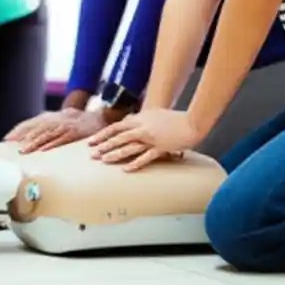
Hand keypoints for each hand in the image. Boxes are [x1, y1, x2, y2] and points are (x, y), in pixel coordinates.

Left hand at [6, 108, 107, 152]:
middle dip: (23, 137)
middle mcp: (56, 119)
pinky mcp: (75, 132)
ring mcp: (65, 125)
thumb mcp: (59, 122)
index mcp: (50, 117)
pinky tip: (44, 150)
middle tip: (12, 147)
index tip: (6, 139)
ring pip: (47, 133)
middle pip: (36, 128)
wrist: (99, 118)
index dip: (18, 130)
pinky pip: (62, 138)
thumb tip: (27, 140)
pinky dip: (52, 144)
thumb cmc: (76, 123)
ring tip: (24, 150)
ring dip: (34, 142)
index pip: (30, 123)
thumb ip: (45, 128)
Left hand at [86, 108, 201, 171]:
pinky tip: (126, 169)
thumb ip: (140, 119)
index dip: (103, 134)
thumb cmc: (174, 119)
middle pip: (119, 137)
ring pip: (129, 146)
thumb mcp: (153, 114)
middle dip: (104, 145)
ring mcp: (151, 138)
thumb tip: (127, 121)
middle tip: (92, 154)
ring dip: (115, 153)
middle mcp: (143, 127)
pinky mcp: (161, 147)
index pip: (116, 127)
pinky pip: (146, 156)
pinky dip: (135, 163)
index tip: (92, 141)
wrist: (192, 121)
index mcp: (140, 119)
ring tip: (104, 161)